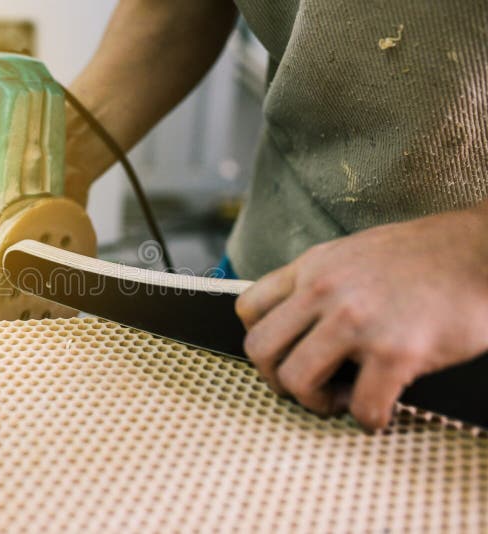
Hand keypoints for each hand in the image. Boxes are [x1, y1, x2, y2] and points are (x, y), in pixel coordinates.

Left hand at [235, 203, 487, 429]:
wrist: (483, 249)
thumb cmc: (424, 254)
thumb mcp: (353, 252)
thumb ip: (319, 280)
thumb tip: (296, 317)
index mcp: (312, 268)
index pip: (248, 308)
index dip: (261, 340)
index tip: (284, 354)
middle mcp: (324, 291)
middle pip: (260, 349)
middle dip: (276, 379)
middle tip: (305, 387)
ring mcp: (357, 322)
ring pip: (296, 380)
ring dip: (314, 403)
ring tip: (341, 401)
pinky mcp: (395, 351)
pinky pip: (361, 406)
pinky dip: (369, 419)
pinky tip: (381, 410)